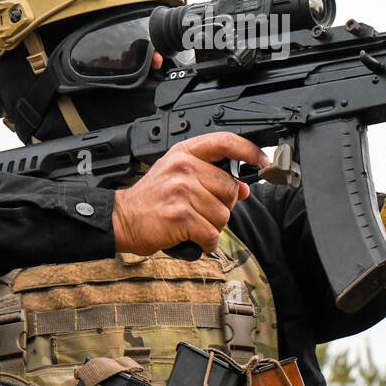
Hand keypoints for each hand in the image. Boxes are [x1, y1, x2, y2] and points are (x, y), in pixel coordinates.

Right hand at [112, 133, 268, 255]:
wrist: (123, 218)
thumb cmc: (152, 198)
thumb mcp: (178, 176)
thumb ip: (210, 177)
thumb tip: (244, 189)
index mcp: (185, 153)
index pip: (225, 142)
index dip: (249, 150)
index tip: (263, 161)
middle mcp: (185, 168)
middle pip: (230, 189)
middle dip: (221, 206)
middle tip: (199, 211)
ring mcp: (182, 191)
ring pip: (223, 216)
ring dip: (212, 227)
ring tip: (190, 223)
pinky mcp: (181, 216)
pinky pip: (212, 235)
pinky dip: (205, 243)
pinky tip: (190, 237)